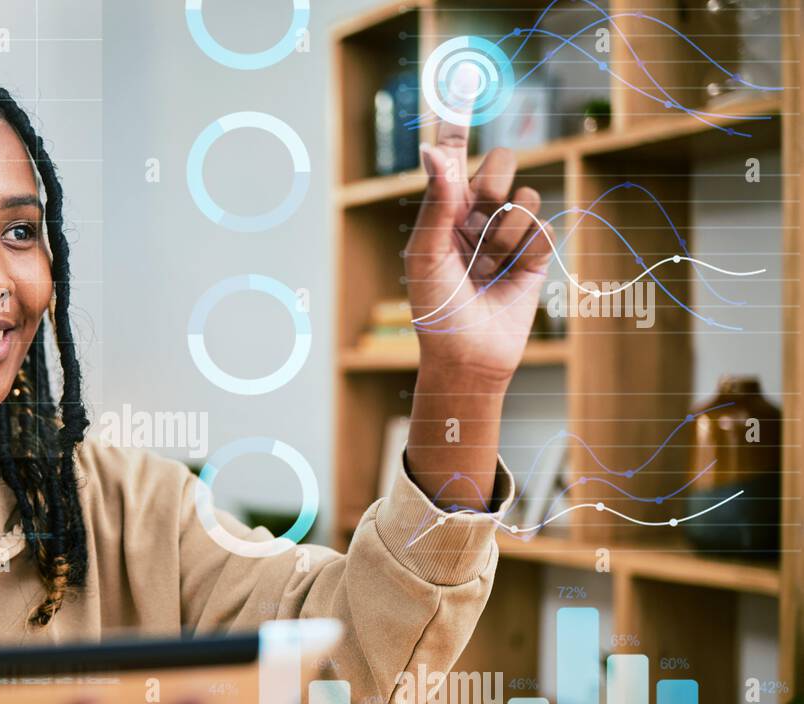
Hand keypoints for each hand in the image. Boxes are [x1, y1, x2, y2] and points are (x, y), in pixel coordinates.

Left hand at [405, 63, 554, 385]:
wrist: (468, 355)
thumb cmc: (435, 307)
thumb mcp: (425, 252)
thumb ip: (436, 200)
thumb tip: (432, 151)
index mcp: (445, 209)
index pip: (454, 155)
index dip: (459, 120)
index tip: (466, 82)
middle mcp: (477, 215)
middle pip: (501, 163)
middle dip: (493, 183)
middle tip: (478, 216)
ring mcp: (508, 233)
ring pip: (524, 198)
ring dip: (505, 233)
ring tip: (487, 266)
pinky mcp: (535, 254)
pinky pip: (543, 228)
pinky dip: (527, 252)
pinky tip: (510, 276)